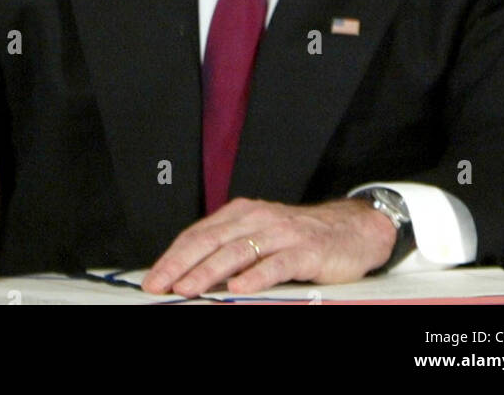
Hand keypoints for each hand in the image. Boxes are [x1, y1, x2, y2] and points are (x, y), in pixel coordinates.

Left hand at [142, 196, 395, 296]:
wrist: (351, 229)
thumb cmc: (300, 238)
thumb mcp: (260, 238)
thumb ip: (229, 251)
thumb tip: (190, 275)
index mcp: (241, 214)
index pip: (198, 234)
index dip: (172, 256)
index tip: (152, 277)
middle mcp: (257, 218)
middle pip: (211, 241)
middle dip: (180, 265)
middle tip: (159, 285)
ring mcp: (281, 233)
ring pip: (237, 252)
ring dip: (209, 272)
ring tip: (188, 288)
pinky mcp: (304, 250)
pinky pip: (275, 264)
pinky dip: (255, 276)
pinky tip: (239, 288)